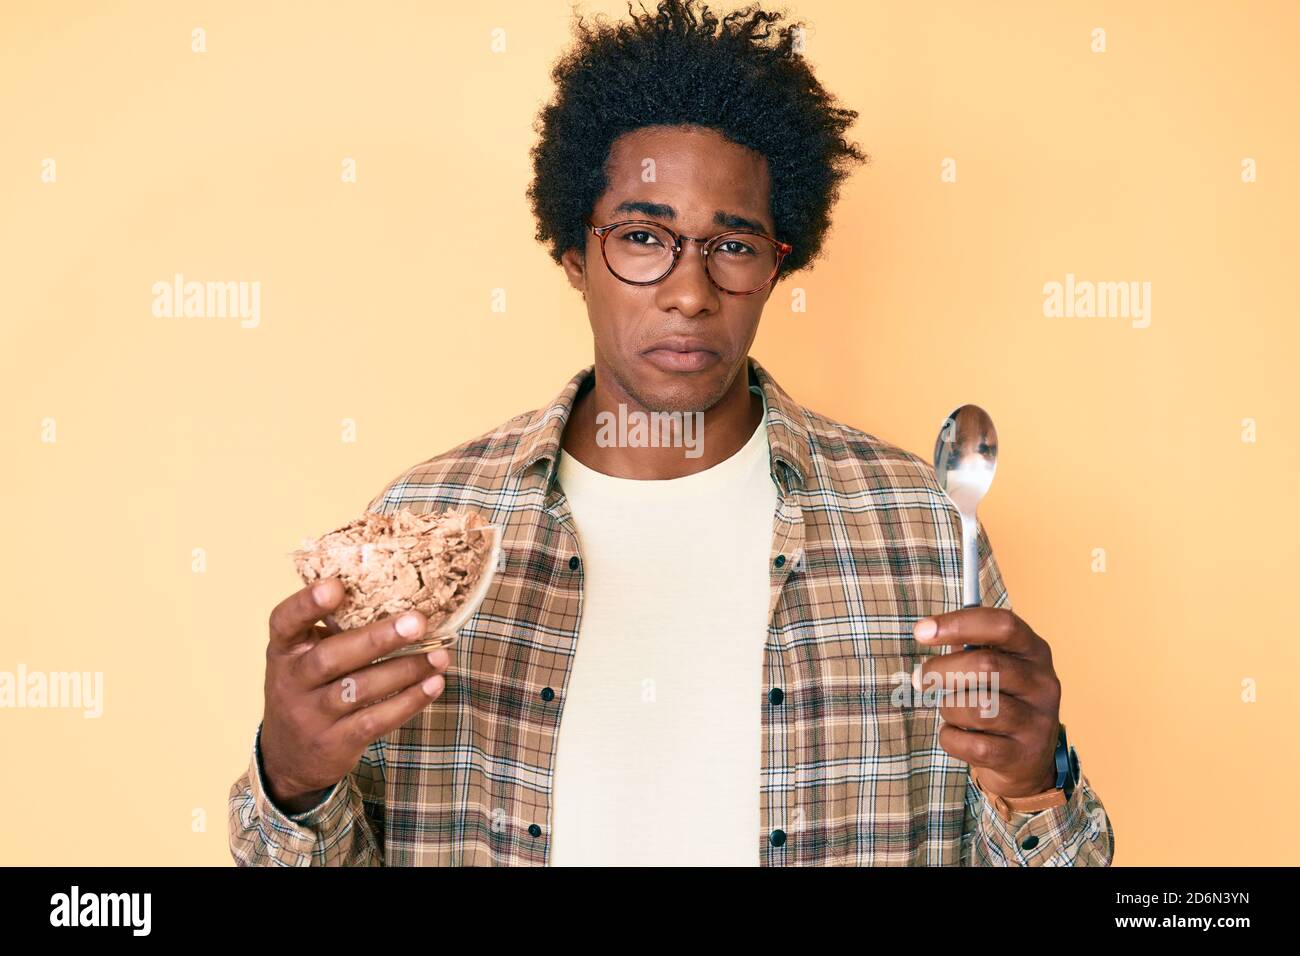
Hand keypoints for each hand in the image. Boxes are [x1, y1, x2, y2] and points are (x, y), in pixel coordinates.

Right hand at [259, 578, 452, 811]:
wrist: (289, 760)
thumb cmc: (308, 691)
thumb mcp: (304, 659)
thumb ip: (334, 631)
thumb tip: (398, 594)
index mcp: (284, 651)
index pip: (284, 621)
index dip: (306, 603)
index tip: (336, 585)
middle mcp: (291, 681)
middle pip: (331, 657)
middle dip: (377, 639)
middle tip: (418, 622)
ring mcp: (311, 716)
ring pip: (360, 689)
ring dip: (405, 670)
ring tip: (439, 655)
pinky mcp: (335, 743)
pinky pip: (376, 720)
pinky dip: (408, 702)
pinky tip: (433, 684)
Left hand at [912, 607, 1060, 797]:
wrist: (1026, 762)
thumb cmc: (999, 701)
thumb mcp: (994, 668)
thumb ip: (968, 647)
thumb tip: (928, 630)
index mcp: (1035, 651)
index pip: (1003, 626)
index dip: (959, 625)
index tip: (921, 632)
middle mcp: (1043, 683)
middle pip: (987, 666)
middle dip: (941, 671)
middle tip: (919, 679)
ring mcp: (1037, 721)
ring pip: (978, 707)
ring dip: (949, 708)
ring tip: (951, 710)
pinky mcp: (1023, 755)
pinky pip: (973, 744)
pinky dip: (951, 738)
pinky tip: (955, 734)